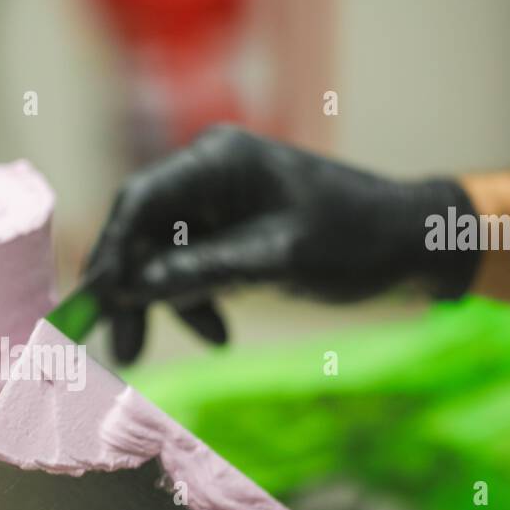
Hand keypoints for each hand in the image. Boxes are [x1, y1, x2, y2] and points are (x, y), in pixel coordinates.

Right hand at [85, 124, 479, 361]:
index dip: (112, 254)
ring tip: (190, 346)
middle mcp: (210, 172)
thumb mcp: (274, 263)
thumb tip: (127, 290)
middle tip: (125, 348)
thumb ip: (198, 274)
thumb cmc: (354, 243)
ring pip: (164, 254)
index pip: (140, 202)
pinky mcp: (233, 227)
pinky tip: (220, 334)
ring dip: (166, 302)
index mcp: (218, 161)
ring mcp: (220, 200)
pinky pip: (192, 265)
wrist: (412, 246)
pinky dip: (196, 299)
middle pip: (145, 231)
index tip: (96, 307)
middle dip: (134, 290)